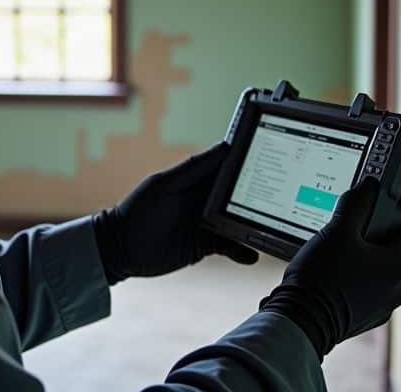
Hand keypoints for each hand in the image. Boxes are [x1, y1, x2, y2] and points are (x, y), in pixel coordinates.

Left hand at [92, 143, 258, 283]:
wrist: (120, 249)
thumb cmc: (138, 210)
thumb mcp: (165, 185)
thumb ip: (194, 168)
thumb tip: (225, 147)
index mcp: (196, 179)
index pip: (227, 167)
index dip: (246, 161)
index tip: (269, 157)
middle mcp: (205, 199)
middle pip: (238, 195)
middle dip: (257, 195)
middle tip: (280, 197)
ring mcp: (206, 223)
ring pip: (238, 221)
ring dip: (253, 224)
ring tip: (271, 227)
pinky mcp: (204, 245)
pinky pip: (230, 246)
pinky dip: (242, 250)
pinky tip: (252, 254)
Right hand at [259, 176, 400, 357]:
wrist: (302, 319)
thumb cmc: (322, 276)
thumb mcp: (337, 230)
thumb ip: (356, 203)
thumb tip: (369, 186)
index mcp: (398, 265)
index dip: (399, 219)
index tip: (381, 214)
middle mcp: (397, 288)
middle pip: (396, 254)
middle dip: (376, 241)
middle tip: (350, 232)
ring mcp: (382, 307)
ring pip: (380, 274)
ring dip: (365, 263)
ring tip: (337, 255)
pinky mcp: (365, 319)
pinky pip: (367, 292)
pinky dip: (356, 282)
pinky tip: (333, 276)